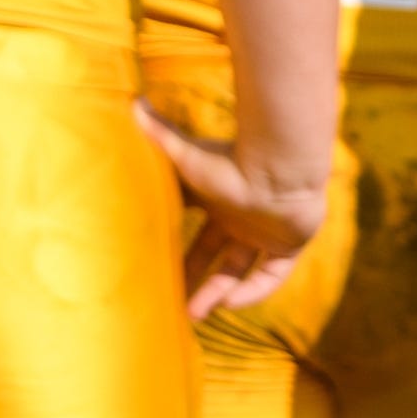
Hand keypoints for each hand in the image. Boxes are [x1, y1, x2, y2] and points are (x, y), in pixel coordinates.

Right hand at [135, 103, 324, 318]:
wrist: (279, 167)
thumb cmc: (229, 160)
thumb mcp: (183, 153)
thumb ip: (155, 132)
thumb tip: (128, 101)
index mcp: (216, 198)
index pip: (193, 227)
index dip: (177, 248)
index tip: (157, 267)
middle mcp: (240, 216)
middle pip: (214, 254)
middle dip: (195, 279)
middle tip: (176, 306)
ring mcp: (265, 231)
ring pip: (239, 269)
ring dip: (218, 292)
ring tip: (196, 315)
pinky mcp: (288, 245)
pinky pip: (270, 276)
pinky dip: (252, 292)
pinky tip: (231, 304)